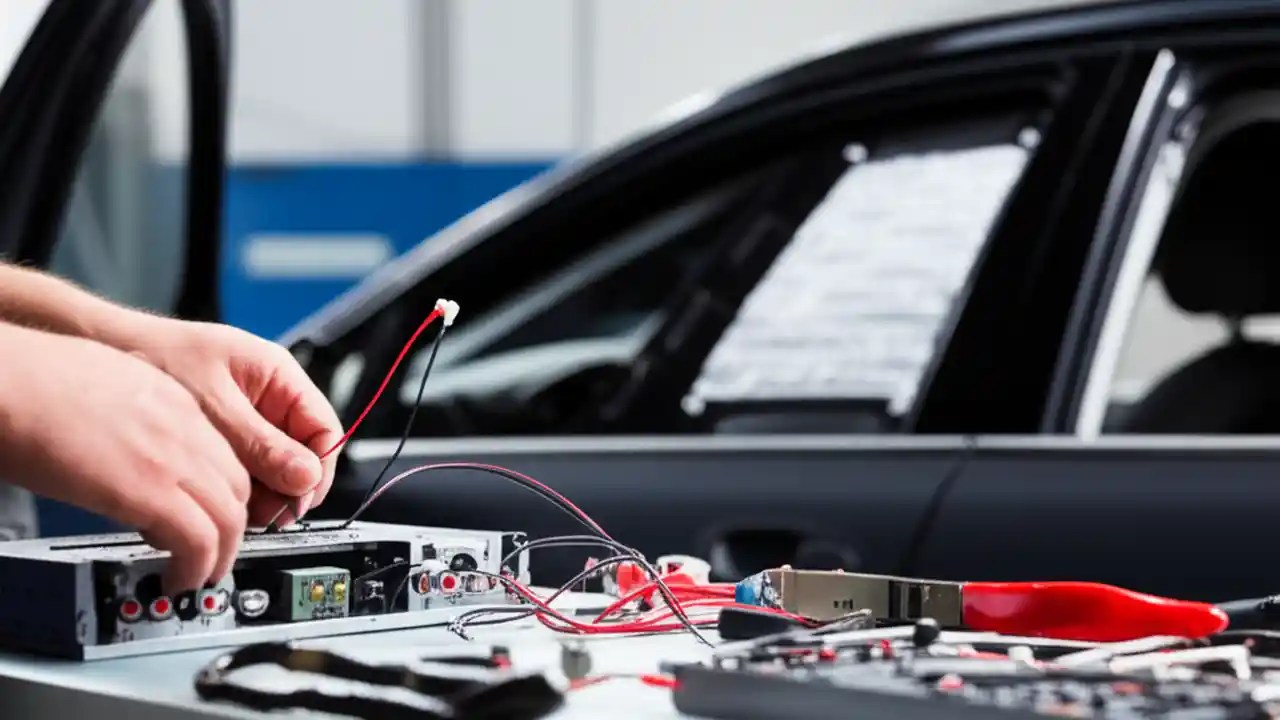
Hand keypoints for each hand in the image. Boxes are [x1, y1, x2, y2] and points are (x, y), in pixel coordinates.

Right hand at [0, 325, 249, 592]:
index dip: (224, 495)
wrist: (6, 376)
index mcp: (174, 400)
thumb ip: (132, 423)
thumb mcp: (107, 389)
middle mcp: (184, 426)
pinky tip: (176, 577)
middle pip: (237, 488)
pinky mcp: (147, 489)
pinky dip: (196, 568)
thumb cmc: (32, 379)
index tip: (213, 517)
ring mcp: (171, 456)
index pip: (226, 455)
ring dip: (218, 557)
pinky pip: (198, 539)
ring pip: (229, 517)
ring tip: (196, 578)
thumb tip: (125, 456)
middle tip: (211, 555)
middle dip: (229, 530)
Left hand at [118, 317, 342, 526]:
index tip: (298, 502)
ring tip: (221, 506)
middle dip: (282, 490)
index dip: (318, 471)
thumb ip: (261, 444)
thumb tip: (306, 478)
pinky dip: (223, 492)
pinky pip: (237, 474)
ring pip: (269, 472)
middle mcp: (268, 401)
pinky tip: (201, 497)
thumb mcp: (214, 405)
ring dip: (251, 496)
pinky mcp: (219, 441)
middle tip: (256, 514)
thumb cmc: (154, 356)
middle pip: (299, 458)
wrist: (101, 349)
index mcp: (279, 379)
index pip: (324, 431)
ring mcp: (244, 422)